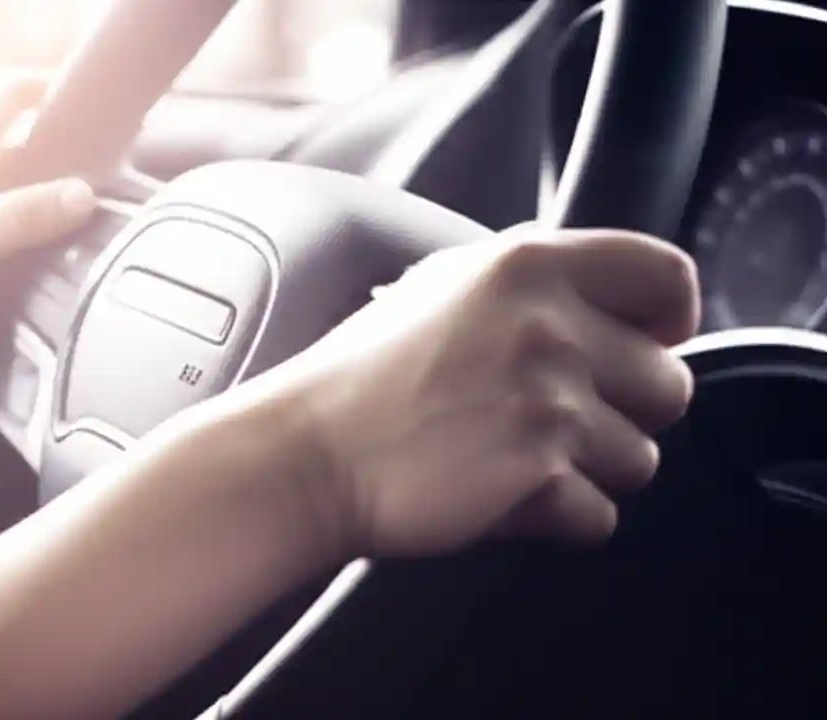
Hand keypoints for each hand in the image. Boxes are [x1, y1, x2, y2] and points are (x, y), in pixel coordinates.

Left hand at [0, 75, 95, 350]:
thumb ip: (22, 216)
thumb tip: (84, 195)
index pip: (10, 92)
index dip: (53, 88)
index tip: (95, 109)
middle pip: (16, 141)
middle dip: (59, 155)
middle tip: (106, 180)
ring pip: (2, 186)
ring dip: (38, 199)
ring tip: (79, 225)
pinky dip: (13, 232)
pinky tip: (28, 262)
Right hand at [246, 228, 698, 557]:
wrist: (306, 453)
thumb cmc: (361, 379)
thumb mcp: (442, 288)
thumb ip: (528, 283)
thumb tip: (606, 302)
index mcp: (528, 265)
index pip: (667, 275)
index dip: (670, 319)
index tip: (647, 344)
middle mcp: (549, 324)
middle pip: (669, 384)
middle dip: (623, 414)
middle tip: (554, 421)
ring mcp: (548, 400)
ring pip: (642, 459)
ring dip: (588, 471)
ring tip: (514, 458)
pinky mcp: (538, 472)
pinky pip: (599, 516)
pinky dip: (556, 519)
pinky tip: (498, 494)